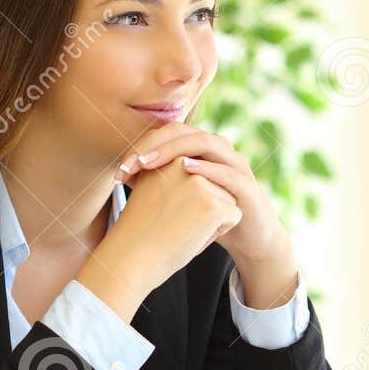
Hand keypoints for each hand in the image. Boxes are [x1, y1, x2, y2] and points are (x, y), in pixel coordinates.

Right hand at [75, 159, 240, 320]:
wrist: (131, 258)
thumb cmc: (140, 230)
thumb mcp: (153, 191)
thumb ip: (172, 175)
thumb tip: (190, 168)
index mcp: (168, 158)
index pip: (202, 176)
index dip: (189, 200)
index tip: (162, 211)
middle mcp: (184, 163)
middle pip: (217, 184)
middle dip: (204, 206)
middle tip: (171, 221)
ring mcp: (200, 183)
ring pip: (228, 199)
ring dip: (212, 218)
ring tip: (181, 227)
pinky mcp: (212, 205)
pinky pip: (234, 215)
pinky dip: (218, 231)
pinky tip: (192, 235)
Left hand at [115, 123, 291, 270]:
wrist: (248, 238)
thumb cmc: (209, 215)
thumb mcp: (181, 196)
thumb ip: (157, 181)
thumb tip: (124, 172)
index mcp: (201, 149)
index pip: (169, 133)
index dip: (143, 146)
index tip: (120, 168)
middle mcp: (219, 150)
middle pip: (185, 132)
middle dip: (155, 145)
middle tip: (130, 163)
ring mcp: (235, 165)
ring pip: (207, 143)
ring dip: (175, 150)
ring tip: (149, 163)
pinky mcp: (248, 185)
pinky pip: (228, 171)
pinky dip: (207, 168)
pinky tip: (186, 170)